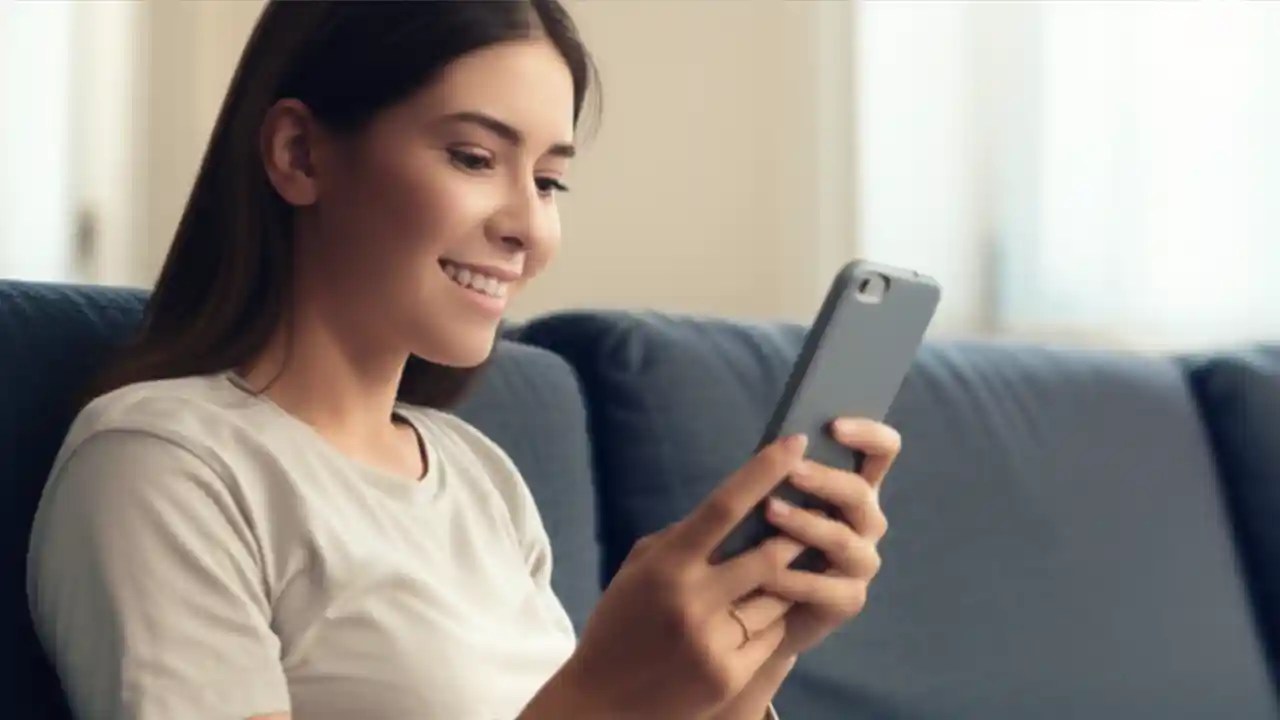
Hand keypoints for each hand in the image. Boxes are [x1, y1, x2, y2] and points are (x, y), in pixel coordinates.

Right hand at [526, 435, 812, 719]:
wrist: (601, 701)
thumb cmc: (621, 623)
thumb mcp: (641, 569)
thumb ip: (685, 539)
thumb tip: (738, 507)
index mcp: (667, 564)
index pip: (723, 506)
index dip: (763, 472)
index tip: (795, 443)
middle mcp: (692, 600)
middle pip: (769, 554)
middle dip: (795, 537)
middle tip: (812, 520)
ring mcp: (714, 641)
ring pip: (777, 596)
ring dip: (784, 583)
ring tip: (777, 578)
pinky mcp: (730, 675)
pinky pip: (772, 635)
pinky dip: (771, 622)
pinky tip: (754, 622)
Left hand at [762, 417, 900, 656]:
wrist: (758, 607)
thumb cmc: (764, 538)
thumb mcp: (772, 497)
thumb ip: (782, 472)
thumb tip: (776, 442)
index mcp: (854, 487)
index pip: (883, 451)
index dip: (868, 434)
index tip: (833, 425)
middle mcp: (866, 522)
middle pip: (861, 494)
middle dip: (825, 480)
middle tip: (792, 471)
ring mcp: (861, 561)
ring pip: (844, 539)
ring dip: (806, 523)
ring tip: (770, 511)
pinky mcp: (849, 599)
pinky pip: (825, 588)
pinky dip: (793, 578)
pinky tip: (765, 573)